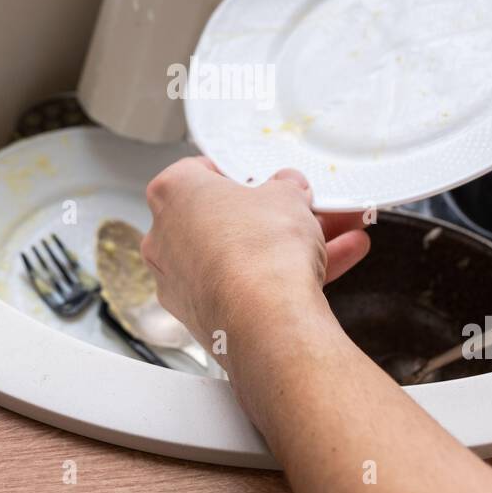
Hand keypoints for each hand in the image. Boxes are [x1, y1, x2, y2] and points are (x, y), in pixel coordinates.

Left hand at [140, 158, 369, 355]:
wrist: (266, 320)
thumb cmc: (260, 250)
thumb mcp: (288, 197)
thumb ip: (286, 188)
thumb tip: (288, 188)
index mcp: (174, 193)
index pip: (198, 172)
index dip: (236, 174)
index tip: (261, 180)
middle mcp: (165, 237)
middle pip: (220, 220)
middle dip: (264, 217)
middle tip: (297, 212)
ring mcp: (180, 281)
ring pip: (237, 257)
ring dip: (282, 249)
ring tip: (326, 241)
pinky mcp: (201, 316)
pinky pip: (242, 288)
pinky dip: (278, 281)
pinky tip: (323, 271)